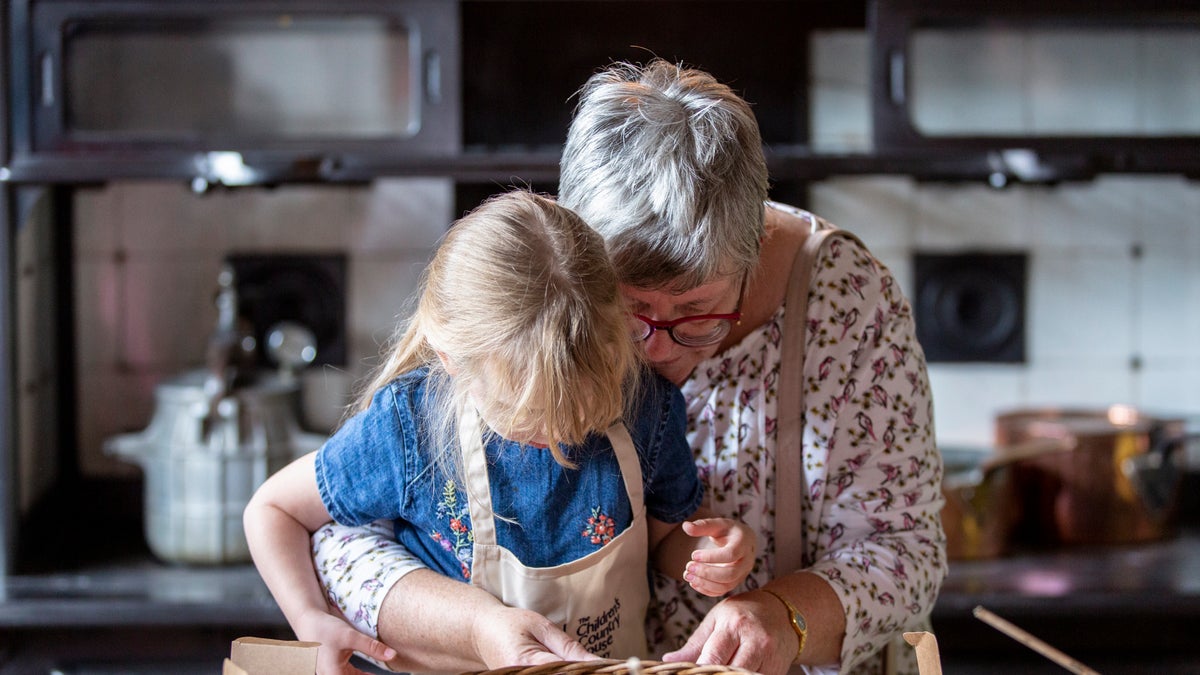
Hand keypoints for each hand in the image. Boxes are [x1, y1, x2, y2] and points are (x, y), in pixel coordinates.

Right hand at [294, 609, 397, 674]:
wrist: (307, 620)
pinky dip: (359, 674)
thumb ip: (372, 647)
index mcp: (333, 674)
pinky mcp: (332, 667)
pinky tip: (370, 672)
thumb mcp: (351, 636)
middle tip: (384, 668)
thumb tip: (392, 655)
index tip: (383, 674)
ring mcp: (330, 672)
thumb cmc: (325, 628)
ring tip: (378, 671)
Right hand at [471, 604, 596, 667]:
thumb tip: (596, 662)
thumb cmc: (511, 624)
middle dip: (579, 673)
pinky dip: (560, 674)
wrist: (482, 632)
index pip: (564, 671)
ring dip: (571, 673)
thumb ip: (568, 647)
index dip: (586, 670)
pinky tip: (569, 669)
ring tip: (584, 666)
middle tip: (597, 667)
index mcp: (525, 662)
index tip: (605, 668)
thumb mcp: (541, 626)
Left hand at [662, 591, 795, 674]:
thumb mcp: (717, 619)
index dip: (698, 671)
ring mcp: (769, 657)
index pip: (713, 657)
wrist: (782, 614)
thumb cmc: (743, 613)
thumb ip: (694, 643)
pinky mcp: (777, 670)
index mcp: (734, 625)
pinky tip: (732, 673)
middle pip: (730, 672)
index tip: (687, 673)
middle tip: (702, 674)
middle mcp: (755, 641)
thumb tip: (668, 661)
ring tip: (715, 673)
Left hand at [681, 518, 755, 596]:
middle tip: (688, 566)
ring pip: (726, 586)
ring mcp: (741, 574)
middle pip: (730, 574)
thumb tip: (685, 526)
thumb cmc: (729, 531)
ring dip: (705, 583)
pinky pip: (722, 591)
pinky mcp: (735, 582)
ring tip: (687, 575)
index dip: (711, 557)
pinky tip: (693, 582)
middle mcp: (746, 562)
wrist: (744, 541)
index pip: (730, 554)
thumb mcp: (718, 524)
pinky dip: (707, 590)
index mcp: (743, 544)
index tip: (693, 554)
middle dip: (707, 573)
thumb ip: (703, 525)